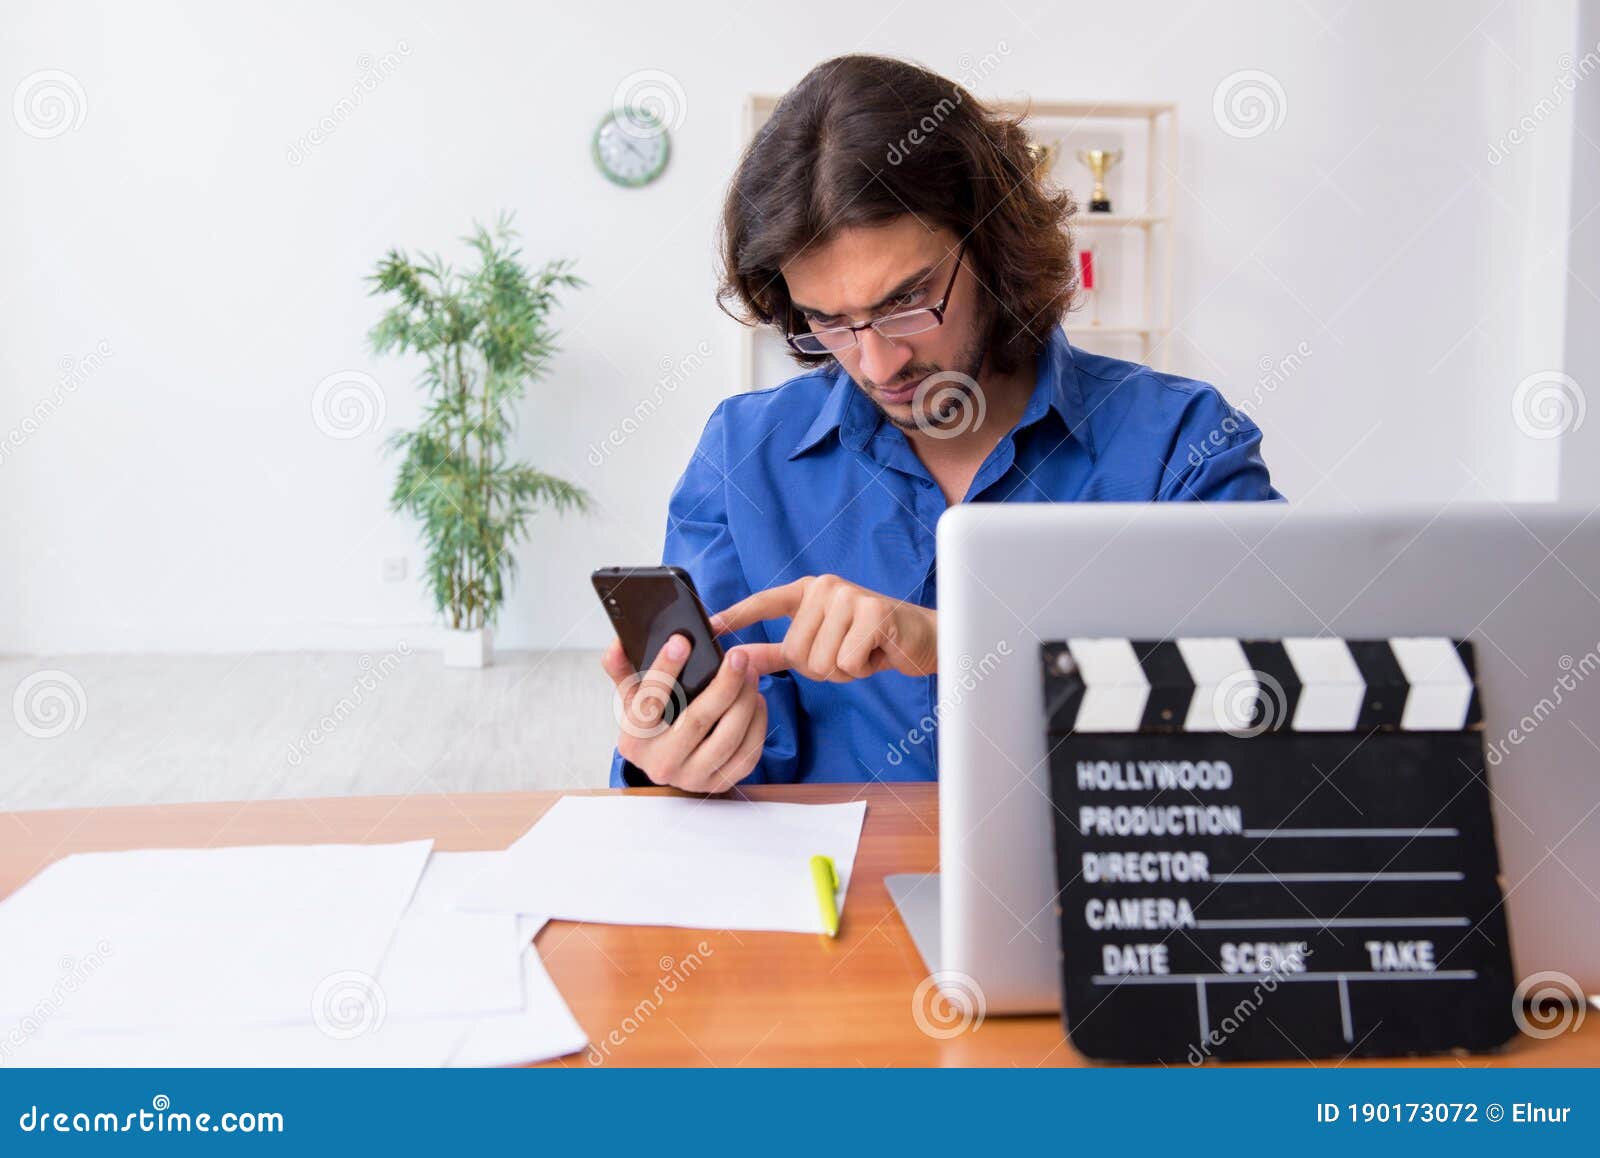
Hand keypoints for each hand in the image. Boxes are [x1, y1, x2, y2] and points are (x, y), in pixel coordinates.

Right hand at [601, 633, 767, 793]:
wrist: (666, 764)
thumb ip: (623, 669)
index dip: (664, 669)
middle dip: (722, 685)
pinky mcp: (718, 784)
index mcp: (634, 739)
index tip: (682, 641)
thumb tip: (618, 644)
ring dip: (744, 703)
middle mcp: (660, 763)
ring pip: (726, 739)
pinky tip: (756, 700)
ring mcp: (691, 777)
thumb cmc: (652, 722)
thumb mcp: (632, 698)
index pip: (648, 702)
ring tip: (751, 674)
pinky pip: (746, 754)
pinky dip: (756, 724)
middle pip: (696, 721)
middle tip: (738, 656)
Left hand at [710, 574, 937, 682]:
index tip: (711, 628)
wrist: (921, 638)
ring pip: (821, 663)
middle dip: (822, 668)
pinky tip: (877, 652)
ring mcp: (849, 596)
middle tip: (848, 652)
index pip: (764, 602)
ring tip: (863, 651)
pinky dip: (862, 669)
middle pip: (797, 654)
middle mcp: (825, 587)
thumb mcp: (819, 644)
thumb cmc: (868, 642)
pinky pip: (846, 663)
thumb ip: (779, 651)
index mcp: (808, 590)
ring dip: (844, 670)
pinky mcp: (873, 613)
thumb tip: (741, 660)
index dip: (736, 616)